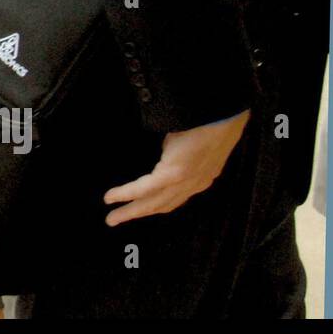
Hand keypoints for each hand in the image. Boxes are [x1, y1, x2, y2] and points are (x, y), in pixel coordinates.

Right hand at [103, 110, 249, 225]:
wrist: (222, 113)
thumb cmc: (208, 119)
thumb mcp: (191, 139)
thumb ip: (177, 150)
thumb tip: (166, 149)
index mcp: (200, 177)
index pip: (174, 198)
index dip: (153, 204)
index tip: (137, 208)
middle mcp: (194, 184)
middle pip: (160, 205)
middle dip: (136, 214)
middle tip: (114, 220)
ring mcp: (185, 181)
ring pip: (152, 203)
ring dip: (131, 211)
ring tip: (112, 217)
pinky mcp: (174, 174)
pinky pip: (145, 188)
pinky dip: (126, 194)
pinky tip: (111, 197)